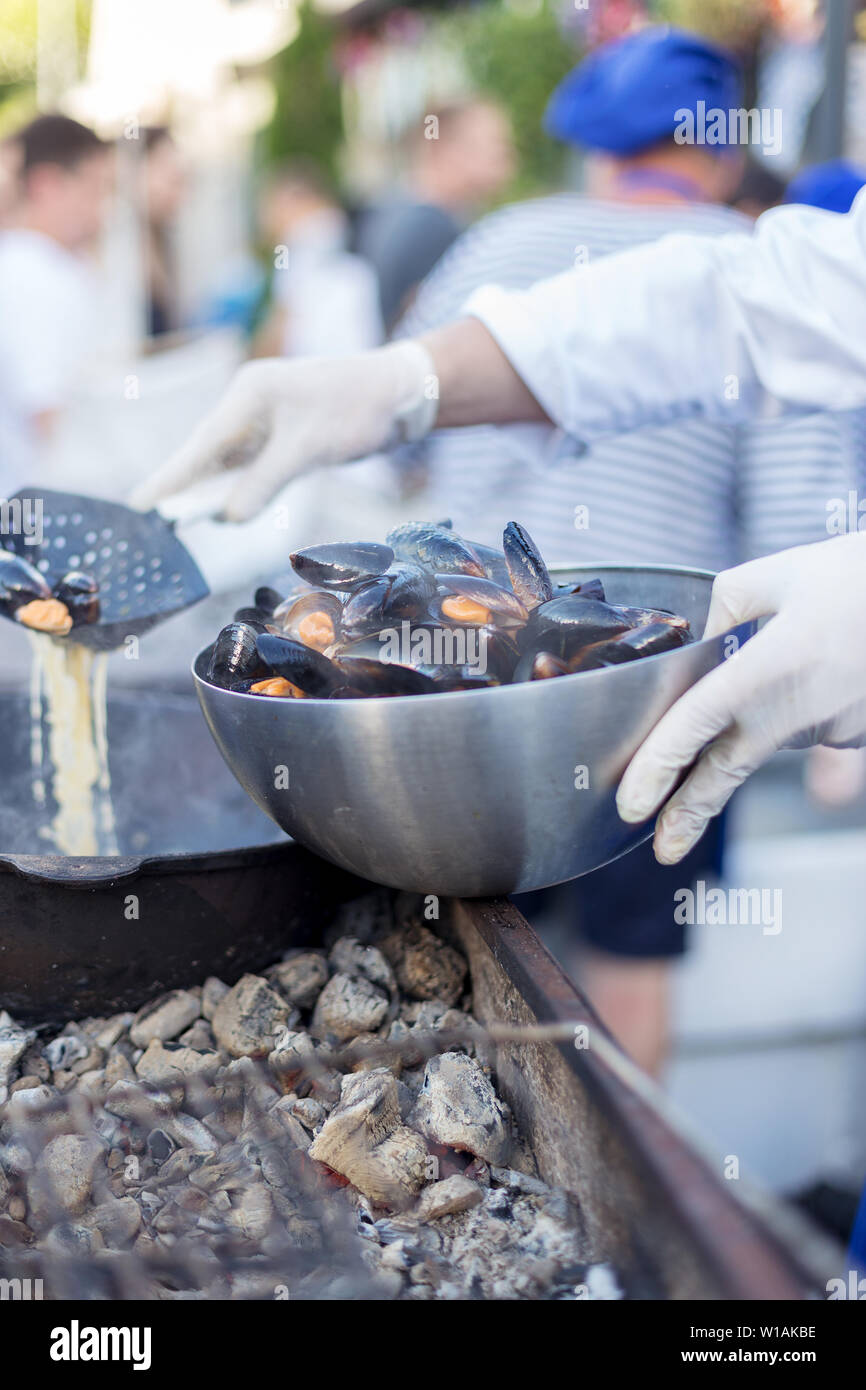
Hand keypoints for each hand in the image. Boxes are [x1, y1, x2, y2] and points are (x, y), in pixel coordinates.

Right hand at [131, 341, 436, 521]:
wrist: (400, 392)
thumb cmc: (355, 410)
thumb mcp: (307, 449)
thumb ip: (264, 483)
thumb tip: (228, 517)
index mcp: (249, 394)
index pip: (201, 444)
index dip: (171, 478)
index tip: (142, 503)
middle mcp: (250, 403)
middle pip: (207, 452)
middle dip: (182, 485)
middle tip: (151, 517)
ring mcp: (267, 418)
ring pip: (228, 461)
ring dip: (209, 489)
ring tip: (177, 518)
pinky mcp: (285, 434)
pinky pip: (250, 465)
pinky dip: (238, 486)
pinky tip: (223, 507)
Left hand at [616, 533, 865, 863]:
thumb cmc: (857, 578)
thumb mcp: (776, 575)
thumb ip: (724, 608)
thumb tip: (703, 642)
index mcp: (771, 664)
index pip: (696, 722)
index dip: (659, 765)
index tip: (633, 802)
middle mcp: (800, 707)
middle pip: (727, 769)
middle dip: (690, 811)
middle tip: (665, 847)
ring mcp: (833, 728)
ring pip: (772, 735)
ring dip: (763, 715)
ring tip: (798, 657)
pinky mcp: (855, 734)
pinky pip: (810, 727)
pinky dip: (802, 705)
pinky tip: (828, 665)